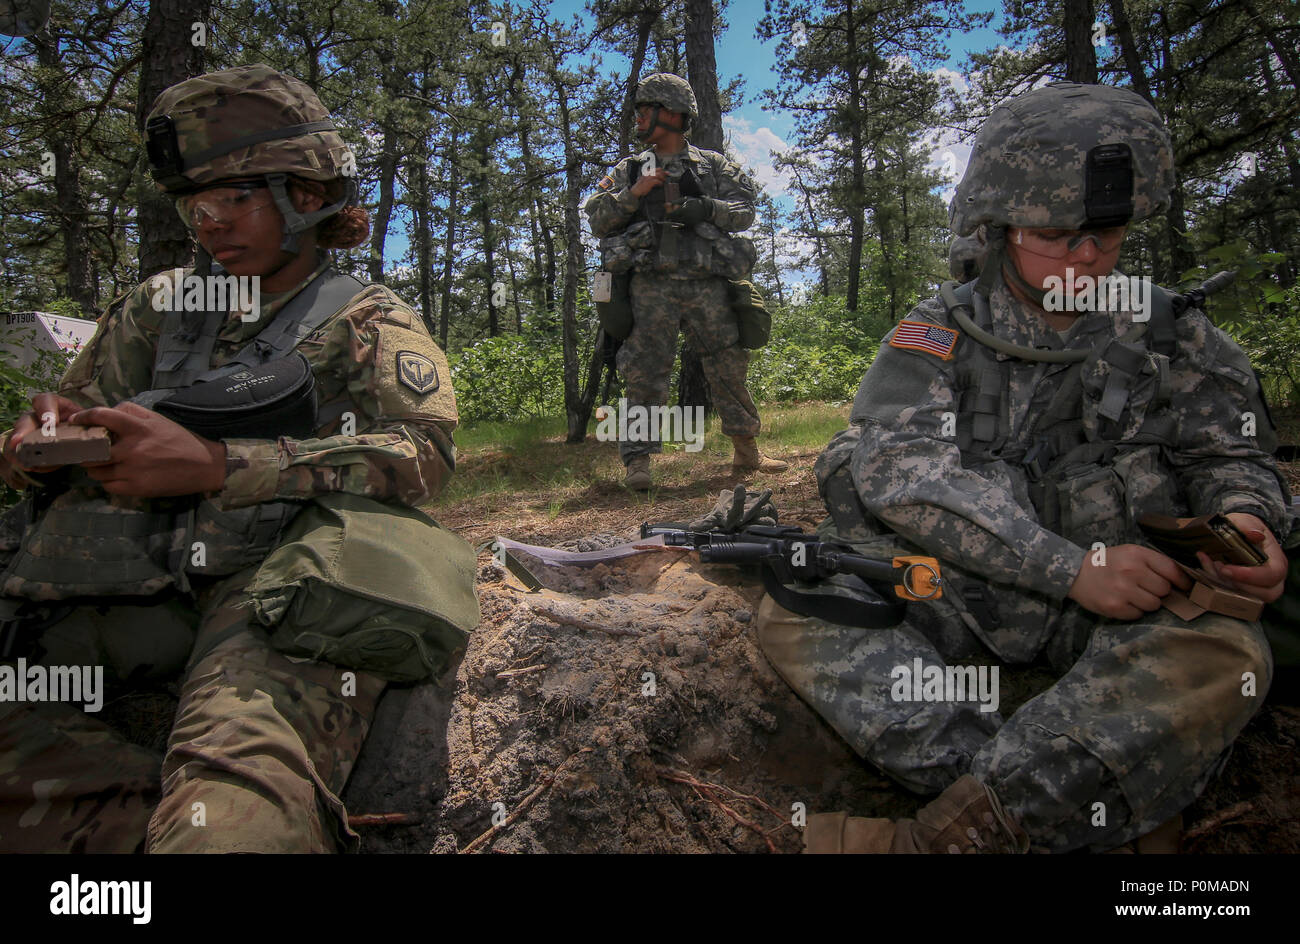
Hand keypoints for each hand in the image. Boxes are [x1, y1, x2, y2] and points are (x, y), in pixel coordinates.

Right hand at [0, 392, 85, 485]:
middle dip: (22, 431)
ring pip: (19, 436)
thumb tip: (100, 431)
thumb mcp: (92, 423)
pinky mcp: (30, 446)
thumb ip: (93, 424)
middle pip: (26, 420)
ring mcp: (32, 432)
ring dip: (17, 448)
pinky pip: (20, 452)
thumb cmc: (89, 427)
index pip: (45, 400)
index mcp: (55, 406)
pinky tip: (29, 466)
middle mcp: (39, 417)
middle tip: (19, 442)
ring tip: (22, 460)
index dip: (45, 410)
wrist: (88, 442)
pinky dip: (23, 459)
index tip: (49, 424)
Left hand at [67, 401, 226, 496]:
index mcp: (138, 428)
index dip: (83, 417)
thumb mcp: (159, 419)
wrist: (205, 466)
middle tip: (88, 450)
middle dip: (86, 450)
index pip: (102, 417)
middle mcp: (133, 449)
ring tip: (104, 465)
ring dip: (95, 468)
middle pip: (91, 450)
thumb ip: (133, 412)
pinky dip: (108, 482)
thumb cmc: (181, 440)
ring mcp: (133, 471)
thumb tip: (109, 412)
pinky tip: (118, 477)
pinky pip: (108, 486)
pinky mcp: (136, 488)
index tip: (76, 421)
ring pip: (96, 472)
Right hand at [629, 168, 666, 197]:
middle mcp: (648, 174)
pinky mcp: (649, 182)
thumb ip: (651, 177)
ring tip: (663, 181)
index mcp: (647, 172)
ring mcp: (648, 177)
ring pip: (658, 175)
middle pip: (659, 171)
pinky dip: (660, 183)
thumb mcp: (646, 180)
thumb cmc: (640, 186)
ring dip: (662, 178)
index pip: (657, 169)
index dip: (663, 171)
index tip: (667, 173)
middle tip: (665, 178)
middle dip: (663, 174)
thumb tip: (658, 178)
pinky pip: (657, 181)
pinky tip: (660, 184)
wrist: (635, 191)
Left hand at [666, 197, 711, 224]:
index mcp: (684, 210)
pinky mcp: (691, 225)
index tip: (667, 213)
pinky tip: (681, 219)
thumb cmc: (694, 202)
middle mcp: (686, 217)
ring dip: (675, 221)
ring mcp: (689, 222)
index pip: (672, 214)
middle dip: (671, 218)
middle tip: (670, 216)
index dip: (668, 214)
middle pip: (674, 220)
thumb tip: (665, 204)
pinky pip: (683, 226)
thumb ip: (675, 202)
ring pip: (678, 224)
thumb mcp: (685, 199)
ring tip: (675, 217)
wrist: (705, 209)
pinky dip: (680, 223)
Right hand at [1068, 543, 1192, 619]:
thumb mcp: (1130, 552)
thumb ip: (1154, 562)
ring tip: (1134, 595)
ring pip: (1154, 604)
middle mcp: (1131, 571)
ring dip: (1147, 602)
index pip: (1172, 570)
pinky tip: (1123, 601)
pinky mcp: (1114, 607)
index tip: (1184, 586)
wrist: (1076, 573)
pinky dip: (1133, 610)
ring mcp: (1122, 590)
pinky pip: (1138, 614)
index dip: (1182, 581)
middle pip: (1164, 590)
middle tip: (1145, 587)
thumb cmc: (1109, 562)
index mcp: (1137, 554)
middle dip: (1159, 591)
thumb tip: (1183, 580)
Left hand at [1194, 512, 1287, 603]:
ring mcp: (1260, 588)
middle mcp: (1273, 579)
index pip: (1272, 575)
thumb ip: (1246, 524)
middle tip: (1218, 569)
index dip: (1250, 576)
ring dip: (1226, 587)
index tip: (1226, 569)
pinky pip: (1233, 597)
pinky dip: (1217, 585)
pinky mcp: (1245, 593)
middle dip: (1238, 584)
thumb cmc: (1244, 529)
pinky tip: (1206, 568)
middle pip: (1265, 594)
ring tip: (1212, 568)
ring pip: (1248, 599)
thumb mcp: (1243, 520)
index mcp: (1277, 561)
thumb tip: (1254, 535)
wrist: (1236, 535)